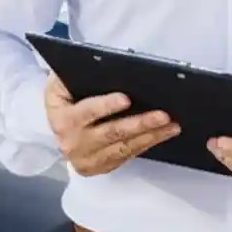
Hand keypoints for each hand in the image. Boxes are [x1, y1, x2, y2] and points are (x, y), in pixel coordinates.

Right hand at [44, 73, 180, 176]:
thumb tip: (102, 65)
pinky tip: (164, 133)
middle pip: (111, 133)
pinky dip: (147, 144)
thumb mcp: (62, 83)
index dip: (106, 106)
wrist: (59, 126)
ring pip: (124, 147)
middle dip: (140, 124)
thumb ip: (77, 73)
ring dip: (151, 136)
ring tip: (172, 125)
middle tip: (163, 115)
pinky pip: (128, 156)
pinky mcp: (101, 167)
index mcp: (63, 119)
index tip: (126, 99)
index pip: (86, 112)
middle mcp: (72, 143)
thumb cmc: (66, 98)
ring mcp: (87, 159)